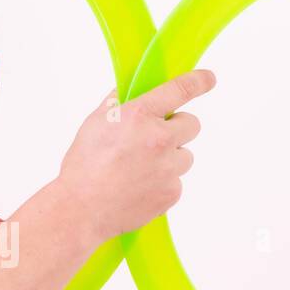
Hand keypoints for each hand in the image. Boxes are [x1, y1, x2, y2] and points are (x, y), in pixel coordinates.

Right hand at [56, 69, 213, 242]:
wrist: (81, 210)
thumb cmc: (83, 167)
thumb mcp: (94, 123)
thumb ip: (116, 104)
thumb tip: (129, 92)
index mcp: (139, 115)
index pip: (180, 89)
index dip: (199, 81)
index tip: (208, 79)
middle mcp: (159, 139)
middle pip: (192, 124)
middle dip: (176, 129)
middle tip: (154, 139)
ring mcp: (168, 168)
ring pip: (185, 156)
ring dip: (170, 158)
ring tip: (141, 169)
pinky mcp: (172, 193)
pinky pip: (177, 182)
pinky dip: (163, 183)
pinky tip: (139, 187)